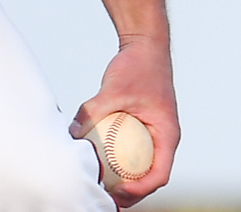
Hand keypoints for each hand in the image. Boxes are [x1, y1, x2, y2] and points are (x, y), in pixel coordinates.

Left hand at [70, 34, 177, 207]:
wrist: (144, 45)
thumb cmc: (137, 65)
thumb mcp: (114, 89)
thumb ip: (94, 111)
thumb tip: (72, 133)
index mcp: (167, 134)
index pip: (159, 174)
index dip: (140, 189)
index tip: (118, 192)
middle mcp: (164, 138)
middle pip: (151, 177)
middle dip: (130, 192)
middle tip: (104, 198)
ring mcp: (155, 133)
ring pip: (143, 167)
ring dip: (125, 180)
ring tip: (100, 187)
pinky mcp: (143, 127)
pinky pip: (133, 151)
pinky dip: (119, 161)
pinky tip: (98, 162)